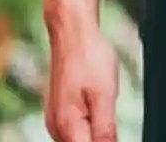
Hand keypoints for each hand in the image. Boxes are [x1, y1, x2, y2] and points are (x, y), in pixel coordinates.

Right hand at [45, 12, 119, 141]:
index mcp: (67, 127)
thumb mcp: (105, 96)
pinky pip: (77, 131)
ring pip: (79, 141)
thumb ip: (105, 130)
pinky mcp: (59, 115)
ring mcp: (55, 122)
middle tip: (108, 111)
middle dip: (100, 140)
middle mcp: (56, 129)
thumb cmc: (90, 59)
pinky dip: (90, 126)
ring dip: (95, 134)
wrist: (73, 34)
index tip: (110, 126)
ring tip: (102, 104)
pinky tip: (97, 106)